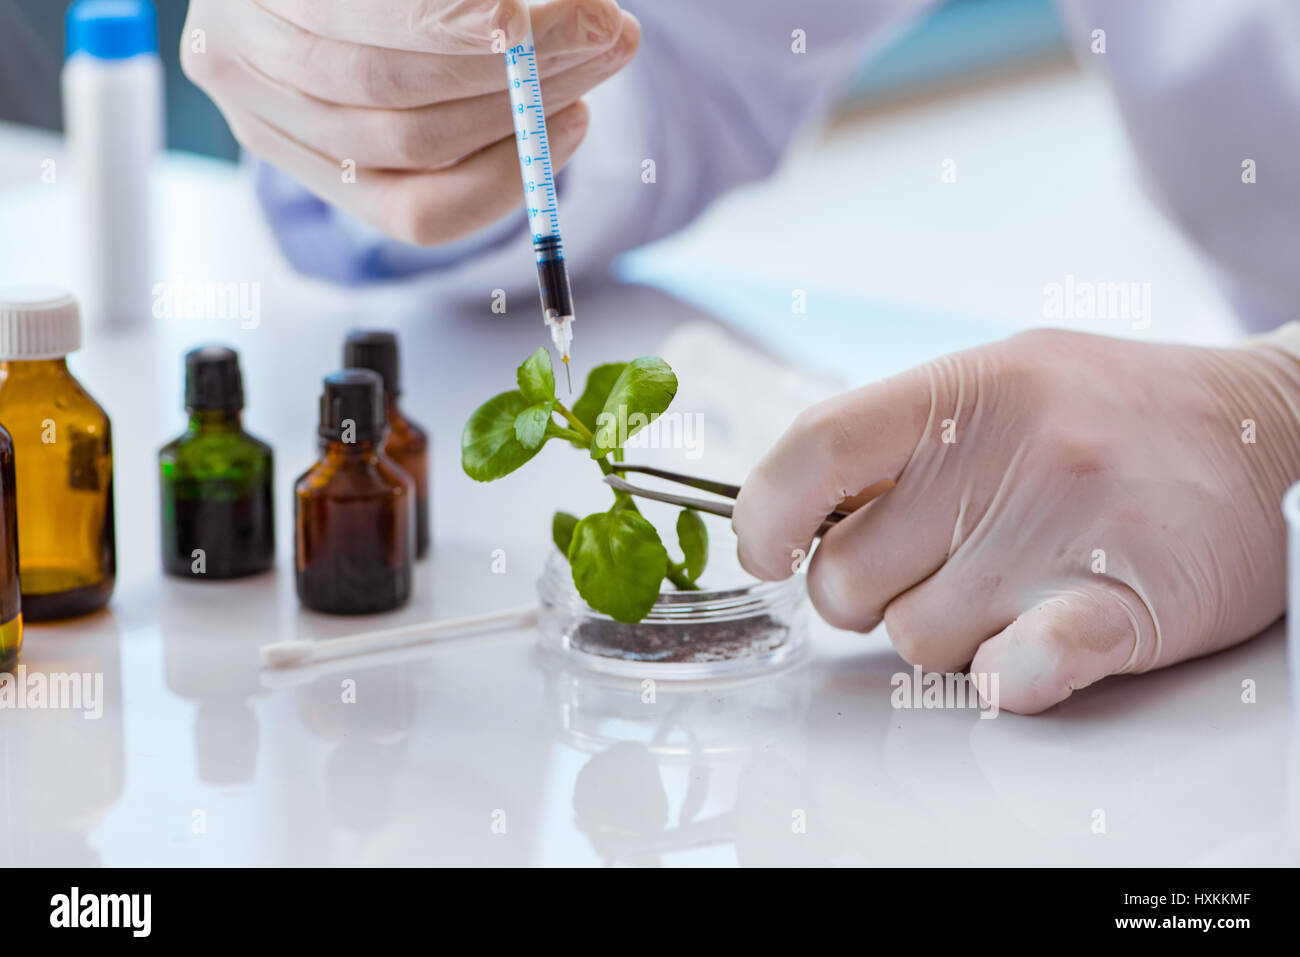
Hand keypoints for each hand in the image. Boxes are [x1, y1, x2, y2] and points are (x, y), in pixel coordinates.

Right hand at [182, 0, 638, 243]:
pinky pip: (418, 211)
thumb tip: (559, 16)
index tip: (542, 17)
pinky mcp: (318, 178)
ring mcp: (268, 126)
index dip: (452, 23)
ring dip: (524, 117)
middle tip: (607, 35)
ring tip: (592, 70)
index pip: (358, 17)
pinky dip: (501, 179)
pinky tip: (554, 131)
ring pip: (415, 151)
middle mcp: (235, 54)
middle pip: (392, 88)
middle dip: (520, 66)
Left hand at [733, 329, 1299, 712]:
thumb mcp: (989, 383)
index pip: (814, 449)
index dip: (764, 513)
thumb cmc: (1095, 412)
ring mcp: (1069, 527)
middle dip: (866, 594)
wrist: (1252, 424)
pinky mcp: (1132, 601)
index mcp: (961, 393)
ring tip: (1010, 584)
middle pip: (847, 580)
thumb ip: (890, 444)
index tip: (767, 548)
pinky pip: (1033, 658)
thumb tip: (787, 511)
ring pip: (919, 641)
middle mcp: (1008, 456)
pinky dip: (1011, 672)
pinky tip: (1017, 661)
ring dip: (945, 632)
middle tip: (929, 568)